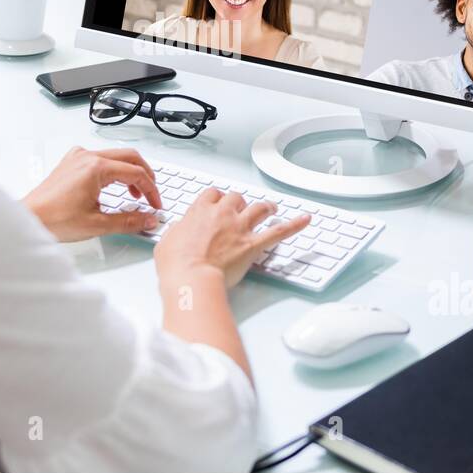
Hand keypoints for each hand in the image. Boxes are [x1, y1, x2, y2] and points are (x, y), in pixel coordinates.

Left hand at [23, 146, 162, 241]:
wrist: (30, 218)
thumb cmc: (54, 219)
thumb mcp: (98, 224)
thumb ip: (129, 221)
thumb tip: (148, 219)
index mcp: (95, 167)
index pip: (136, 173)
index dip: (151, 190)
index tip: (155, 205)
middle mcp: (87, 156)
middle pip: (130, 157)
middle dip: (145, 176)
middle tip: (151, 195)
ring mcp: (78, 157)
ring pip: (115, 156)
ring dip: (129, 172)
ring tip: (134, 195)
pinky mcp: (71, 162)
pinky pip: (100, 158)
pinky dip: (113, 170)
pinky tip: (112, 187)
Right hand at [155, 188, 312, 288]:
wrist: (191, 277)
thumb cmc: (176, 264)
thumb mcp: (166, 242)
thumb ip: (177, 232)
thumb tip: (179, 231)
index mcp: (200, 211)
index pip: (212, 194)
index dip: (216, 198)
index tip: (217, 203)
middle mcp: (222, 214)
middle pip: (236, 197)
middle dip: (239, 202)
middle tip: (241, 208)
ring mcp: (240, 228)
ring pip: (258, 208)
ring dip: (265, 207)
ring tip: (271, 208)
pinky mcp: (253, 245)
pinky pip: (279, 231)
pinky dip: (295, 225)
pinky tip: (306, 219)